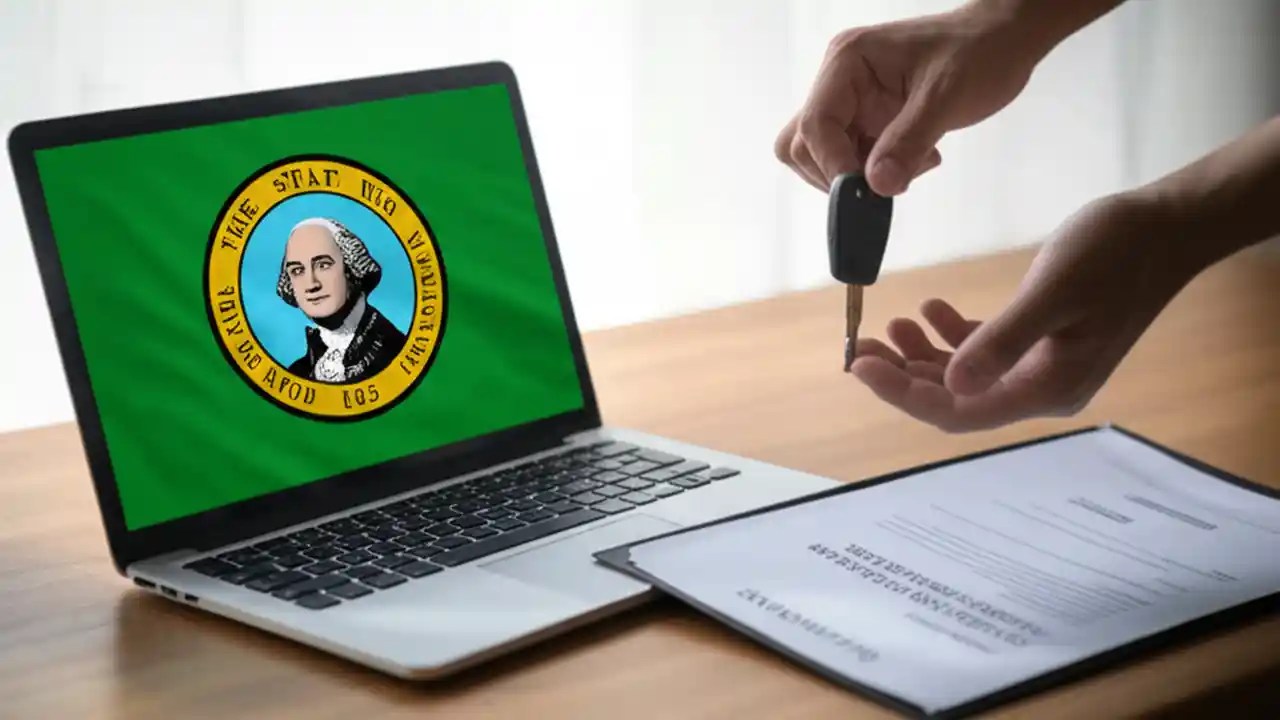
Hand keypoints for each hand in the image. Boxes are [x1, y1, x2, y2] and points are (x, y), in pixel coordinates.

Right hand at [774, 3, 1050, 195]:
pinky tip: (918, 157)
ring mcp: (851, 102)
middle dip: (839, 173)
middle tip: (887, 180)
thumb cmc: (980, 52)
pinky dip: (877, 172)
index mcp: (848, 62)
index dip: (834, 165)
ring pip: (822, 157)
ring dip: (858, 175)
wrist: (1004, 41)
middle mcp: (839, 81)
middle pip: (803, 144)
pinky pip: (852, 159)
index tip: (867, 192)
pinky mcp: (867, 120)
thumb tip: (877, 186)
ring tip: (909, 164)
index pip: (815, 125)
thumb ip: (909, 141)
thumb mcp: (947, 96)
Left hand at [849, 192, 1196, 431]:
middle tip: (861, 345)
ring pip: (966, 375)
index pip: (957, 411)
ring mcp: (1043, 366)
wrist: (1168, 228)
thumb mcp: (1052, 293)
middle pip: (955, 398)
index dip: (902, 394)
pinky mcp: (1042, 341)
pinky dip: (953, 333)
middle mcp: (1041, 388)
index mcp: (1046, 389)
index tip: (859, 365)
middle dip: (903, 376)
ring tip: (891, 324)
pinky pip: (985, 351)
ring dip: (923, 355)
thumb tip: (954, 384)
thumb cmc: (1116, 254)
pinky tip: (930, 309)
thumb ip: (1002, 341)